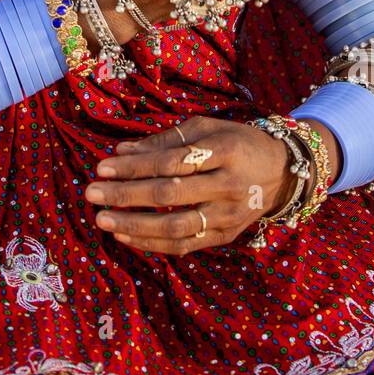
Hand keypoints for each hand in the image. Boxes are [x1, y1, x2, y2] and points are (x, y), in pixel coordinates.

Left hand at [84, 114, 296, 254]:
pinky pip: (184, 245)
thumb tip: (120, 150)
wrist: (282, 172)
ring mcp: (228, 215)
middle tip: (92, 194)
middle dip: (126, 195)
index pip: (171, 162)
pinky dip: (152, 244)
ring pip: (176, 227)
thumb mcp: (206, 129)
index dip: (135, 166)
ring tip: (103, 219)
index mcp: (223, 151)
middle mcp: (228, 185)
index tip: (102, 168)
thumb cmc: (236, 142)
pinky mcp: (225, 236)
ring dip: (135, 225)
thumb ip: (164, 139)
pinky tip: (125, 236)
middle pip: (170, 194)